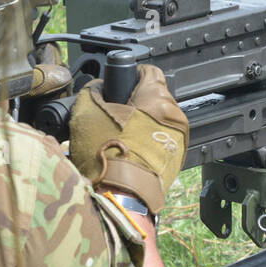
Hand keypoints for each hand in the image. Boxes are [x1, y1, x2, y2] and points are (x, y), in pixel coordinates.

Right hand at [69, 65, 187, 212]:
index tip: (122, 83)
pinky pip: (162, 140)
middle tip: (115, 112)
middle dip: (136, 101)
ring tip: (120, 134)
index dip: (132, 75)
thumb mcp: (86, 111)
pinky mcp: (177, 158)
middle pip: (155, 97)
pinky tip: (129, 149)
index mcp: (157, 98)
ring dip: (143, 122)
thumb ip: (93, 91)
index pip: (149, 72)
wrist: (119, 194)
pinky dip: (148, 140)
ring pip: (159, 120)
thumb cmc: (106, 154)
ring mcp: (179, 138)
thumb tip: (98, 88)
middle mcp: (174, 115)